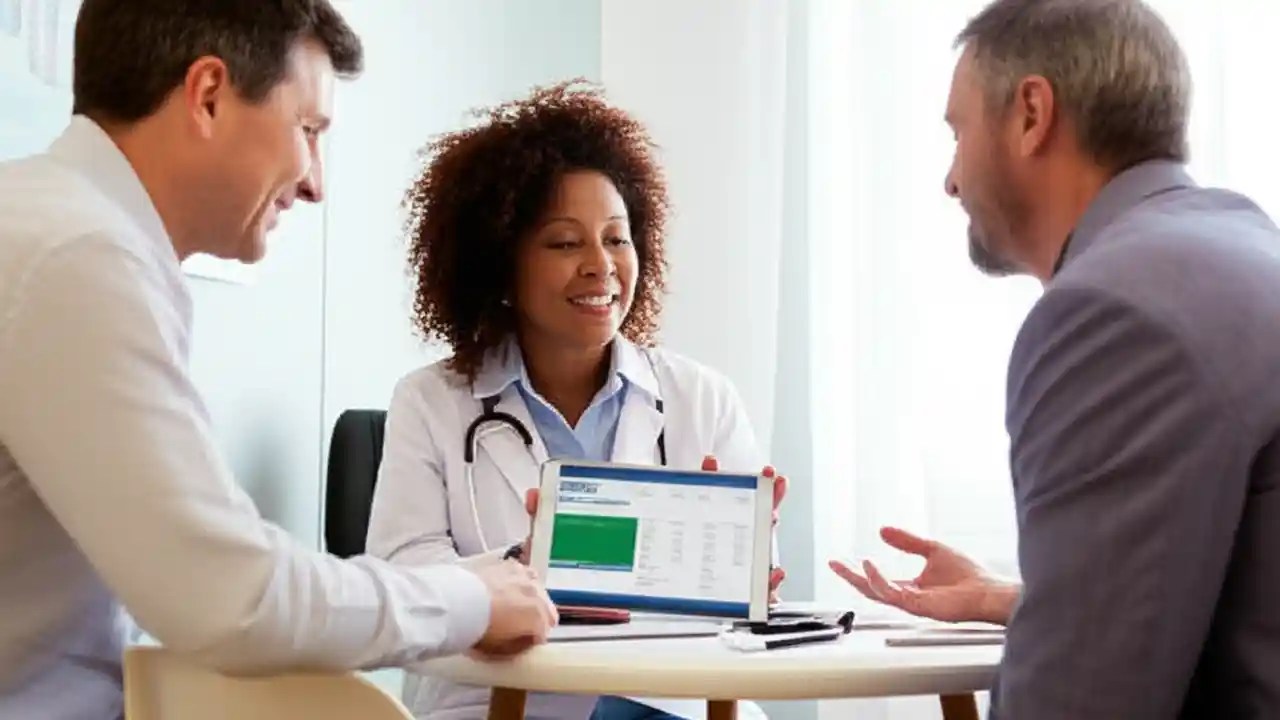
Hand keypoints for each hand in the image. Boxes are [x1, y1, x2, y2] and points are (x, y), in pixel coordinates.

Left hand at [469, 561, 558, 656]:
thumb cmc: (479, 630)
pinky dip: (518, 581)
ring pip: (537, 587)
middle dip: (538, 618)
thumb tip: (524, 641)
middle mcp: (536, 593)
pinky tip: (507, 587)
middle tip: (522, 626)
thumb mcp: (500, 651)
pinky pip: (521, 572)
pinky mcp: (507, 565)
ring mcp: (522, 576)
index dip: (534, 640)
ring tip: (516, 604)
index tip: (524, 644)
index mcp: (537, 617)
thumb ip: (519, 646)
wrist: (456, 603)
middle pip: (546, 607)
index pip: (544, 632)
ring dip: (531, 597)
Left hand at [524, 456, 790, 601]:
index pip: (689, 493)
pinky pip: (747, 591)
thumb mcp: (570, 547)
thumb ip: (553, 521)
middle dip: (754, 491)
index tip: (709, 461)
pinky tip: (775, 575)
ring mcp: (707, 568)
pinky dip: (767, 583)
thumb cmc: (591, 576)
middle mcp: (690, 541)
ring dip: (767, 522)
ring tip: (779, 506)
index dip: (704, 477)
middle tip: (768, 476)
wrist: (592, 613)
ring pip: (746, 543)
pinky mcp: (715, 600)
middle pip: (730, 511)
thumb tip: (533, 498)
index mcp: (661, 522)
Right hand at [829, 527, 1019, 625]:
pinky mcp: (919, 605)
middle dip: (851, 577)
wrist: (988, 590)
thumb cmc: (969, 576)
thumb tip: (883, 530)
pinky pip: (892, 594)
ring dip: (864, 578)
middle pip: (871, 589)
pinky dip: (879, 579)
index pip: (878, 581)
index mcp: (911, 587)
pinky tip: (872, 566)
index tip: (841, 560)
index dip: (858, 571)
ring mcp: (913, 603)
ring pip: (878, 593)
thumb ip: (907, 541)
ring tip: (855, 563)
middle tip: (834, 564)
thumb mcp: (932, 549)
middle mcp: (908, 597)